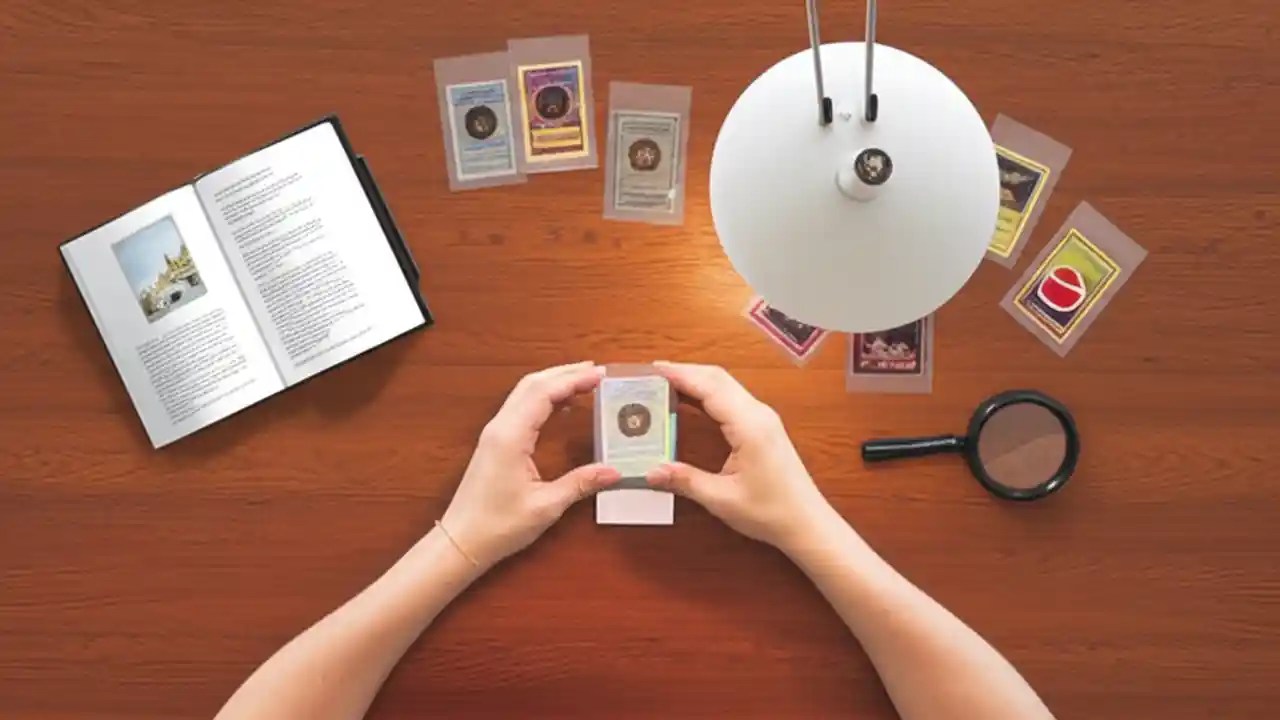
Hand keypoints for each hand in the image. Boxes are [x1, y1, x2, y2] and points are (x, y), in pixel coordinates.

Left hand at [442, 362, 620, 566]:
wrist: (461, 541)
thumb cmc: (498, 526)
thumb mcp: (546, 506)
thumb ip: (580, 484)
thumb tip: (614, 472)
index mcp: (511, 436)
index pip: (544, 393)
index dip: (574, 379)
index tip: (601, 375)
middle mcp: (500, 427)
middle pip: (533, 384)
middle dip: (565, 373)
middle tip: (598, 372)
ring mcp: (494, 433)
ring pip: (524, 393)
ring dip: (554, 383)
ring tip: (584, 382)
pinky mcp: (494, 443)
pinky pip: (520, 408)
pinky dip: (543, 399)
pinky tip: (562, 406)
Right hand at [645, 362, 833, 549]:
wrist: (807, 523)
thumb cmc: (771, 512)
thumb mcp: (722, 499)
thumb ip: (685, 481)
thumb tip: (651, 472)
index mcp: (749, 426)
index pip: (709, 387)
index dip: (680, 375)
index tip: (653, 369)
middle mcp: (758, 414)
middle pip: (717, 378)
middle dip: (685, 371)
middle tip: (652, 373)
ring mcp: (764, 418)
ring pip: (726, 385)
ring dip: (697, 380)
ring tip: (666, 382)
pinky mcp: (764, 426)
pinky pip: (732, 398)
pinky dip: (708, 392)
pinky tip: (692, 400)